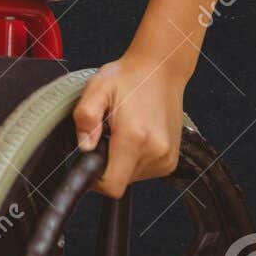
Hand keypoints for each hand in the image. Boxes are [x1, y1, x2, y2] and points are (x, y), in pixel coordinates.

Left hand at [72, 55, 186, 198]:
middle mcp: (155, 152)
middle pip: (120, 181)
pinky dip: (134, 158)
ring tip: (122, 131)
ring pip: (131, 177)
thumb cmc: (128, 77)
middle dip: (107, 162)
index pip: (112, 186)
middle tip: (107, 134)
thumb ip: (85, 118)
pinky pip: (144, 171)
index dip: (95, 181)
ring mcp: (166, 158)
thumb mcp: (96, 89)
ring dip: (121, 160)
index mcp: (134, 138)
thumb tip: (84, 147)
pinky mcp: (171, 159)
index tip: (90, 160)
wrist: (160, 70)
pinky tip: (135, 135)